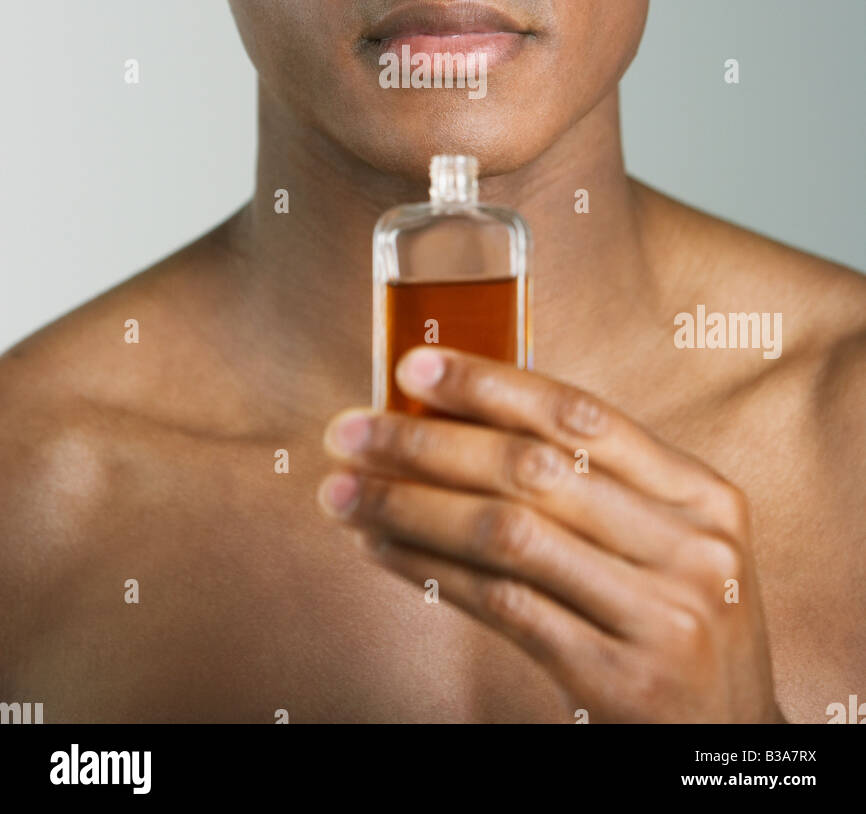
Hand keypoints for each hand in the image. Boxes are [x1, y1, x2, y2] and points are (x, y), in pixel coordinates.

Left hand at [318, 346, 785, 722]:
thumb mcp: (669, 544)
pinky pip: (503, 606)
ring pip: (508, 533)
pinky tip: (384, 551)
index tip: (413, 366)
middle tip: (351, 431)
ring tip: (345, 493)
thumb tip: (459, 418)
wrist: (730, 747)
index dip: (489, 384)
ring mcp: (661, 616)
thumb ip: (596, 486)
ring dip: (410, 507)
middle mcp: (691, 548)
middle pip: (533, 469)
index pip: (580, 415)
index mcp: (703, 494)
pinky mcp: (621, 679)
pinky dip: (431, 572)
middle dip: (426, 443)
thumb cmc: (676, 623)